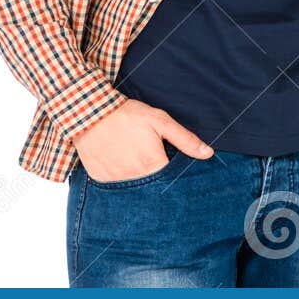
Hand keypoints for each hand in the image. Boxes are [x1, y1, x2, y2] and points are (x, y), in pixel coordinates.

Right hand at [74, 99, 210, 183]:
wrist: (90, 112)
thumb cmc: (129, 115)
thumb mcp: (161, 121)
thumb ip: (185, 139)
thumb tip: (208, 154)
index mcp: (152, 165)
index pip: (171, 179)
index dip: (174, 172)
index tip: (171, 163)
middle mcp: (134, 178)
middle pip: (152, 185)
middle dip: (156, 176)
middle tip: (148, 156)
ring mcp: (115, 180)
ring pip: (133, 186)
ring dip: (138, 177)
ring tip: (134, 157)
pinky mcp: (100, 178)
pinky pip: (114, 185)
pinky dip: (120, 176)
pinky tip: (120, 161)